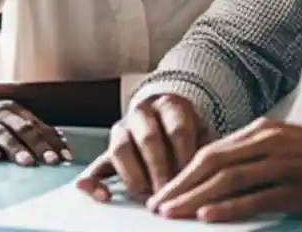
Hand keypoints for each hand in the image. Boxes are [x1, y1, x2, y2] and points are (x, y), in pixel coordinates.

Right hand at [0, 87, 71, 165]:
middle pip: (22, 129)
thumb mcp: (9, 117)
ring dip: (16, 148)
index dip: (52, 141)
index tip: (66, 156)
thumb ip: (32, 129)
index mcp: (13, 110)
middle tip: (51, 161)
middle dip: (39, 145)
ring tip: (28, 162)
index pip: (37, 125)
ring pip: (1, 134)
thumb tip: (62, 144)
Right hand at [75, 94, 211, 200]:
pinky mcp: (107, 150)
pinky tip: (103, 196)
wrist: (165, 117)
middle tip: (168, 192)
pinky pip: (95, 165)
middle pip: (148, 138)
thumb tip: (206, 170)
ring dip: (134, 176)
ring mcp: (121, 129)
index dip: (184, 155)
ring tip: (147, 196)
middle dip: (159, 169)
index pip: (177, 128)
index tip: (191, 176)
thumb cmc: (187, 131)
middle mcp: (142, 112)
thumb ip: (204, 147)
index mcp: (169, 105)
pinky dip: (94, 182)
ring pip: (121, 149)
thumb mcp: (201, 130)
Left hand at [145, 118, 301, 222]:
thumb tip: (220, 172)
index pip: (212, 151)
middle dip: (181, 186)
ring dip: (195, 198)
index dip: (183, 172)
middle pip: (213, 164)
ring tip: (172, 213)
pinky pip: (257, 198)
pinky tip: (209, 217)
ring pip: (228, 181)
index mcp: (263, 132)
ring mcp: (284, 165)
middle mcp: (269, 144)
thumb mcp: (289, 146)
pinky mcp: (300, 189)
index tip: (164, 191)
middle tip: (158, 206)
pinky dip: (229, 208)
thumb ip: (256, 155)